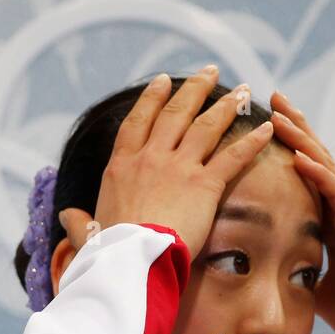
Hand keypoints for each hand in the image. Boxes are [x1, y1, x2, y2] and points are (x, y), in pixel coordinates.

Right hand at [58, 65, 273, 259]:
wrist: (131, 261)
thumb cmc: (108, 252)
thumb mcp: (87, 233)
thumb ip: (78, 221)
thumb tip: (67, 215)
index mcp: (121, 166)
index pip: (138, 122)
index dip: (153, 99)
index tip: (163, 80)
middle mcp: (150, 158)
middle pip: (176, 114)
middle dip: (195, 89)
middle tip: (210, 72)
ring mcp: (178, 168)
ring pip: (207, 127)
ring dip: (227, 106)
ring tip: (243, 90)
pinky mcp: (204, 185)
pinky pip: (233, 157)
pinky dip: (252, 141)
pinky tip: (267, 129)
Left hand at [269, 91, 334, 333]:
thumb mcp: (315, 289)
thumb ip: (297, 271)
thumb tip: (269, 273)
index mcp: (332, 222)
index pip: (308, 176)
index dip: (290, 147)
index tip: (267, 123)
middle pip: (316, 159)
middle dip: (295, 127)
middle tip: (272, 97)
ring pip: (325, 167)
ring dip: (301, 138)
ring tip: (279, 113)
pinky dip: (317, 173)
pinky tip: (297, 155)